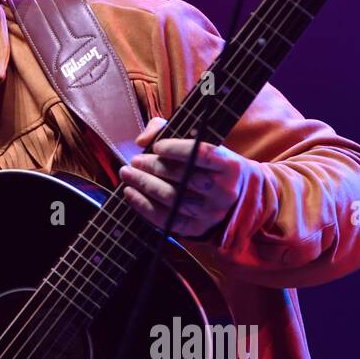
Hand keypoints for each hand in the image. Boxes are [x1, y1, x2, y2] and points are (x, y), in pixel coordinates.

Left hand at [117, 116, 250, 238]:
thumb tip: (142, 140)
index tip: (156, 146)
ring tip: (127, 174)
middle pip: (183, 178)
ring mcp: (211, 213)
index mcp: (229, 165)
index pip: (202, 155)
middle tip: (134, 161)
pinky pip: (167, 219)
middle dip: (153, 168)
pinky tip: (130, 193)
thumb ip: (165, 129)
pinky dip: (143, 206)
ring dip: (144, 185)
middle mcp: (224, 191)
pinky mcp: (197, 228)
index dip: (176, 149)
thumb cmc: (206, 161)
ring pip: (172, 198)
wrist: (232, 193)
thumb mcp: (196, 140)